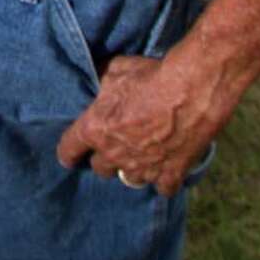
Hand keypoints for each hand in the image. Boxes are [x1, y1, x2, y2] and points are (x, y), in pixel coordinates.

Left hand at [54, 53, 231, 197]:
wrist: (191, 89)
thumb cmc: (150, 76)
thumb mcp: (116, 71)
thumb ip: (102, 83)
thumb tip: (100, 83)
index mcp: (95, 129)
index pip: (68, 150)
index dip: (67, 153)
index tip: (69, 157)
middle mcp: (115, 153)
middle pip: (100, 169)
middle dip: (105, 158)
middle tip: (115, 146)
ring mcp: (144, 167)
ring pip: (130, 179)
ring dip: (133, 169)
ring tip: (141, 157)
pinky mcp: (171, 174)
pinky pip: (162, 188)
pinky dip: (164, 179)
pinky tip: (167, 169)